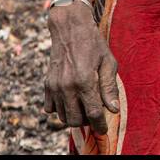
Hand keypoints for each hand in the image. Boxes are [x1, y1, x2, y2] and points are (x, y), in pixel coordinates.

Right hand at [44, 4, 118, 133]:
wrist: (70, 29)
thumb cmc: (94, 44)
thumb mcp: (108, 62)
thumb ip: (109, 87)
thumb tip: (113, 109)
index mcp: (85, 81)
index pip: (93, 113)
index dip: (100, 125)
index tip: (104, 130)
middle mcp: (67, 86)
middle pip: (75, 120)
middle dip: (87, 122)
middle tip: (96, 115)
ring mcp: (54, 87)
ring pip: (62, 117)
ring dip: (74, 117)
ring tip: (85, 108)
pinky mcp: (46, 85)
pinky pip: (51, 108)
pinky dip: (61, 110)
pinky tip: (71, 101)